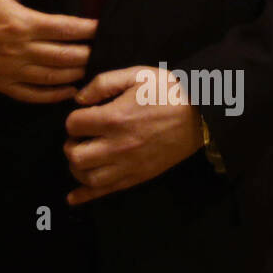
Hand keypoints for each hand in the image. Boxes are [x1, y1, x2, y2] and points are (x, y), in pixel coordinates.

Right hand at [0, 0, 93, 103]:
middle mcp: (19, 50)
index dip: (87, 29)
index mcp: (21, 23)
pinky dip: (55, 95)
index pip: (64, 28)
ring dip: (77, 73)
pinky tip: (71, 90)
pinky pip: (34, 95)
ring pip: (54, 77)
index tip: (101, 27)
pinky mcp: (4, 85)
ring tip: (92, 67)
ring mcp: (11, 71)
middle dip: (88, 53)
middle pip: (65, 56)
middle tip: (103, 49)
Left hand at [64, 66, 205, 205]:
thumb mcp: (135, 74)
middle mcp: (118, 145)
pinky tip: (73, 197)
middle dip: (71, 145)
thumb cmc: (167, 90)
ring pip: (88, 177)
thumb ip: (102, 83)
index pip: (73, 125)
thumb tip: (78, 99)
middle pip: (75, 155)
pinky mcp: (138, 176)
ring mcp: (128, 165)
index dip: (74, 118)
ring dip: (78, 167)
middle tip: (81, 137)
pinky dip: (86, 196)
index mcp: (114, 118)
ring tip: (84, 155)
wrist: (201, 113)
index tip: (84, 115)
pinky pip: (107, 191)